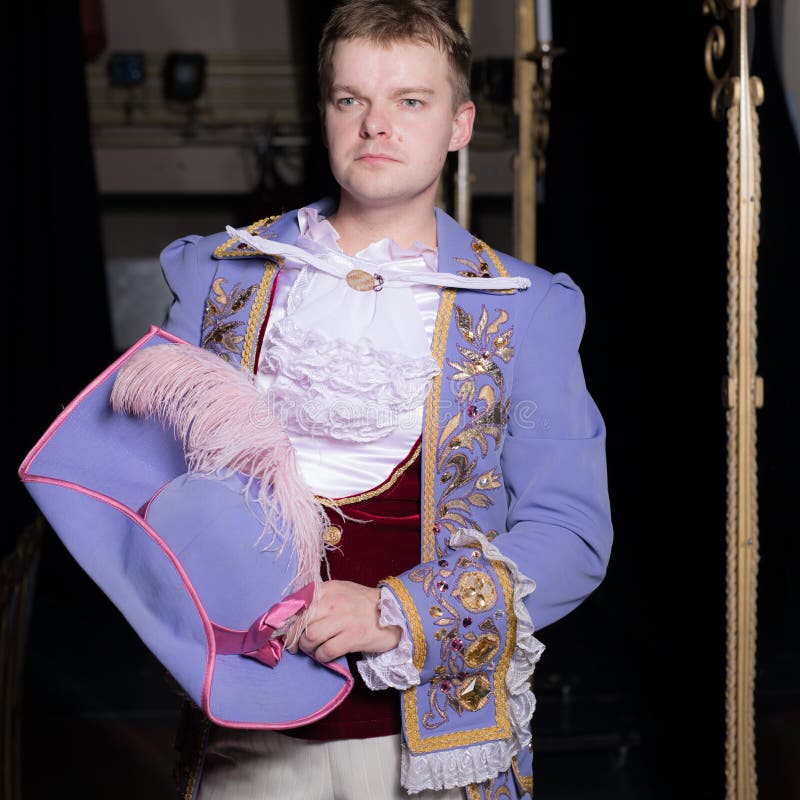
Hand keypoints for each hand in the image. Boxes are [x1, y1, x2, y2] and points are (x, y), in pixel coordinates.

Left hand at [286, 580, 401, 662]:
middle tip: (296, 644)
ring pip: (310, 637)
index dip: (286, 619)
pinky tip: (325, 655)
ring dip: (307, 647)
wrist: (394, 613)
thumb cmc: (362, 604)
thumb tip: (293, 615)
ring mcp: (345, 619)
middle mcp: (335, 601)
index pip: (298, 602)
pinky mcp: (354, 637)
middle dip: (295, 637)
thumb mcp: (340, 592)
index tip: (284, 629)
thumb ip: (319, 599)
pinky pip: (327, 651)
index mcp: (329, 588)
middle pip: (301, 621)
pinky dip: (321, 657)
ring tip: (312, 649)